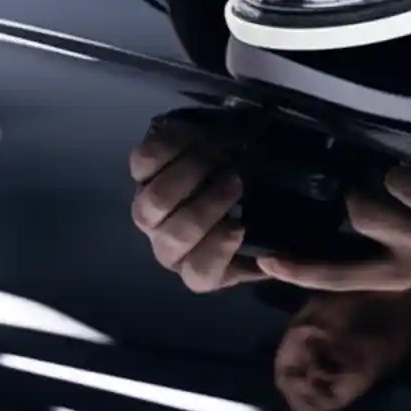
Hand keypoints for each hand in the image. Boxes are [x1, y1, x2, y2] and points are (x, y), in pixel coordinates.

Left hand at [129, 120, 264, 292]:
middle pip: (177, 235)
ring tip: (216, 157)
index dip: (218, 251)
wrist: (211, 176)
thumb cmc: (237, 215)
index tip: (240, 226)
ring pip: (154, 201)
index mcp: (195, 267)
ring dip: (188, 175)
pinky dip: (169, 147)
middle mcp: (165, 244)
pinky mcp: (138, 175)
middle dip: (209, 206)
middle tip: (235, 181)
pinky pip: (143, 162)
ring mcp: (147, 210)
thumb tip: (272, 259)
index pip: (200, 273)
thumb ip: (260, 253)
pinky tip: (194, 137)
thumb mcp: (253, 242)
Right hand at [257, 165, 410, 290]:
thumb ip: (371, 244)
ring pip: (390, 181)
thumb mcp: (407, 258)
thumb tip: (330, 212)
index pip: (339, 276)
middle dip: (364, 192)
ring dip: (399, 175)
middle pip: (360, 211)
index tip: (266, 262)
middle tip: (381, 193)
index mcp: (395, 273)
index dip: (300, 269)